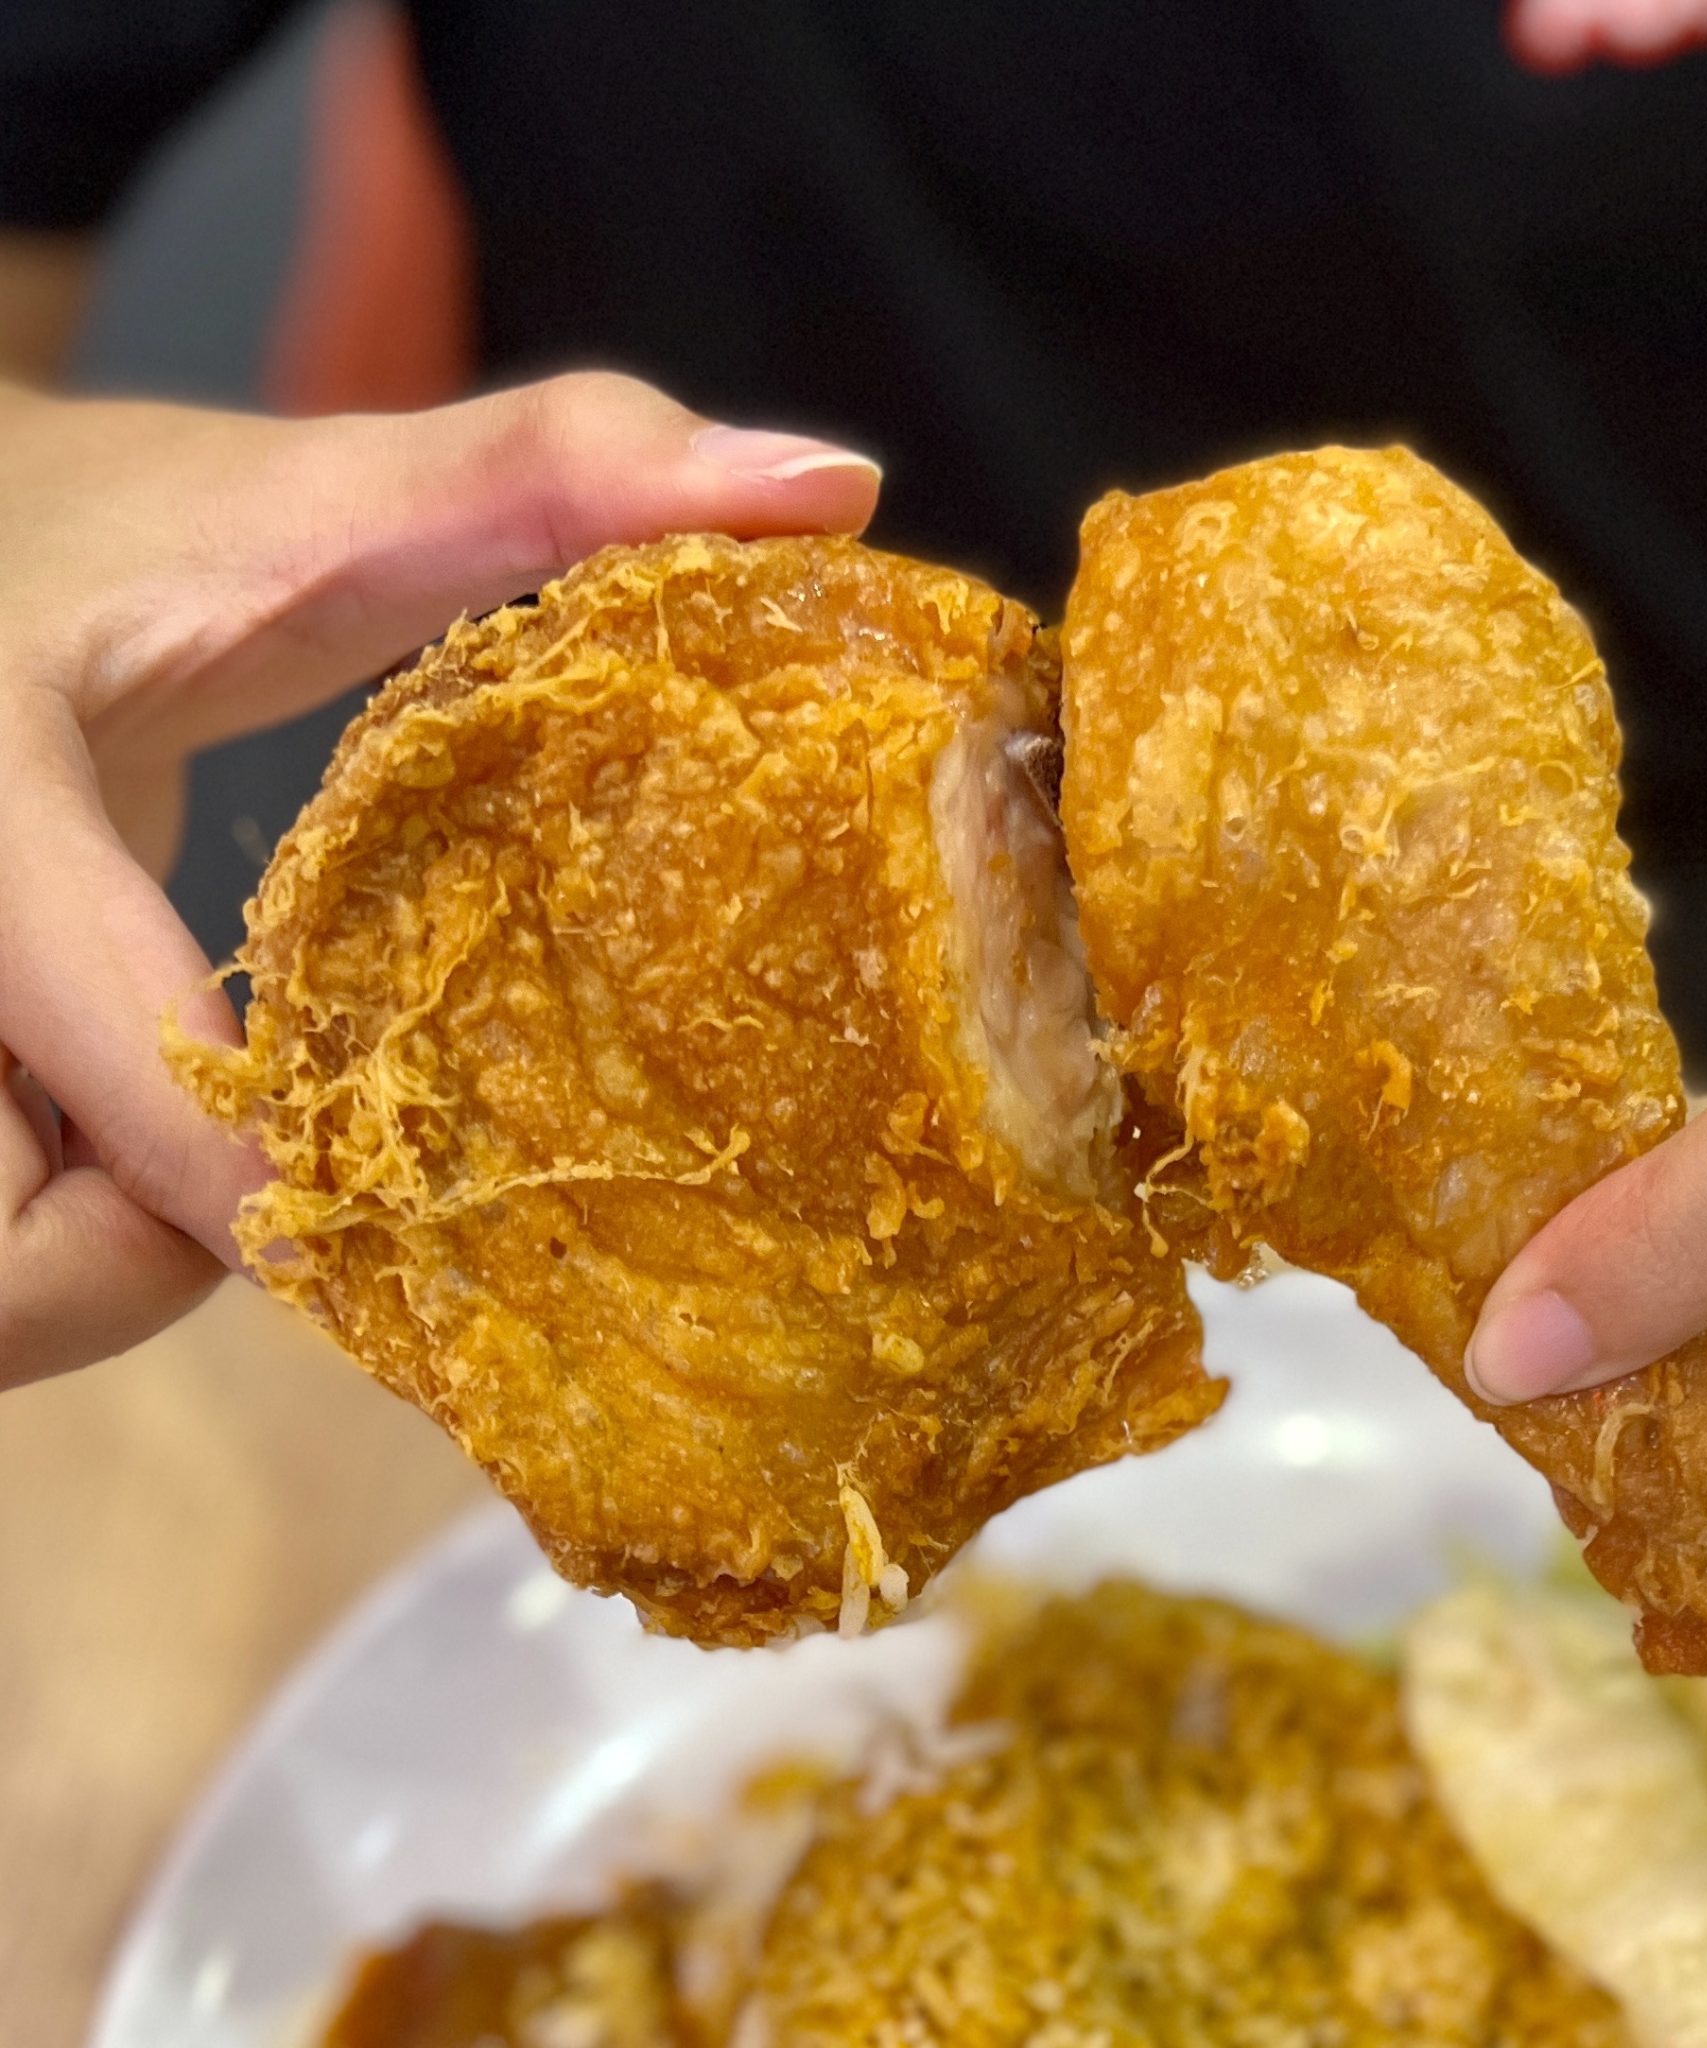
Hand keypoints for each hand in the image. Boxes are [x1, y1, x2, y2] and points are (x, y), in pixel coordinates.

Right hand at [0, 374, 878, 1388]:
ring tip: (190, 1119)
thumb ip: (547, 472)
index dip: (232, 1173)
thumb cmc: (118, 534)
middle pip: (2, 1259)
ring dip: (93, 1257)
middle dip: (128, 1258)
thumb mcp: (307, 496)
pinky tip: (115, 1118)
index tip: (370, 1217)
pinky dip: (59, 1232)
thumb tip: (830, 487)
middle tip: (267, 1158)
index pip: (97, 1038)